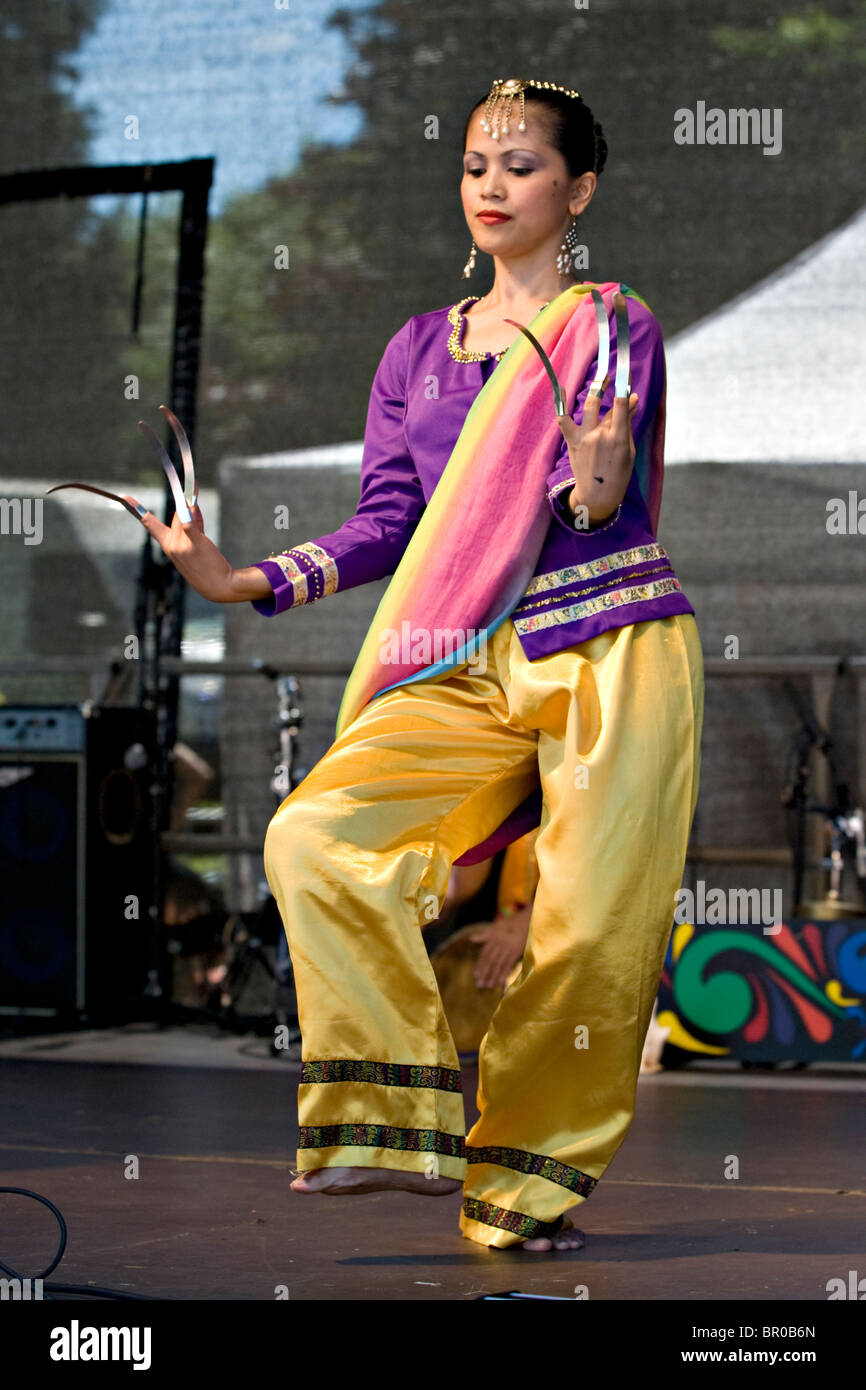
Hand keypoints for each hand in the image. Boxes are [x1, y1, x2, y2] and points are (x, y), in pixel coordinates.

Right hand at [124, 496, 236, 602]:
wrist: (218, 586)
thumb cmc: (206, 566)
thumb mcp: (191, 545)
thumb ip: (188, 525)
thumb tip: (190, 504)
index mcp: (167, 545)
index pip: (149, 524)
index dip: (135, 509)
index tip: (124, 497)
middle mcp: (171, 544)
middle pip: (177, 515)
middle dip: (188, 513)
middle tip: (199, 528)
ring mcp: (181, 545)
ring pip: (187, 515)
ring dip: (197, 516)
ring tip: (204, 540)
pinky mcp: (195, 544)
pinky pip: (190, 526)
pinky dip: (191, 517)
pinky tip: (192, 506)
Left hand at [469, 905, 530, 989]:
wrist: (527, 920)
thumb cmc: (511, 923)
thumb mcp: (496, 926)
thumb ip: (484, 935)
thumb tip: (471, 939)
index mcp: (493, 938)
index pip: (485, 954)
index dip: (480, 965)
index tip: (475, 975)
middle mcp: (499, 944)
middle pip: (490, 961)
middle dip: (485, 973)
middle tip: (479, 984)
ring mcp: (509, 948)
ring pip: (499, 964)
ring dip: (494, 975)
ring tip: (489, 985)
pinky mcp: (517, 951)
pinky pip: (510, 964)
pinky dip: (505, 972)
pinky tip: (501, 981)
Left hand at [557, 294, 638, 526]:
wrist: (598, 496)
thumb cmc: (618, 473)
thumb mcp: (627, 448)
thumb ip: (626, 422)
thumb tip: (631, 398)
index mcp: (617, 438)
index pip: (620, 405)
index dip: (622, 387)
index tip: (625, 372)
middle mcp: (599, 436)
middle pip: (602, 403)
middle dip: (605, 384)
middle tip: (610, 371)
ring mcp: (584, 439)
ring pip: (587, 407)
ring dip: (593, 390)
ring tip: (599, 379)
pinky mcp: (572, 443)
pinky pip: (564, 420)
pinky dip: (561, 404)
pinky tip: (559, 388)